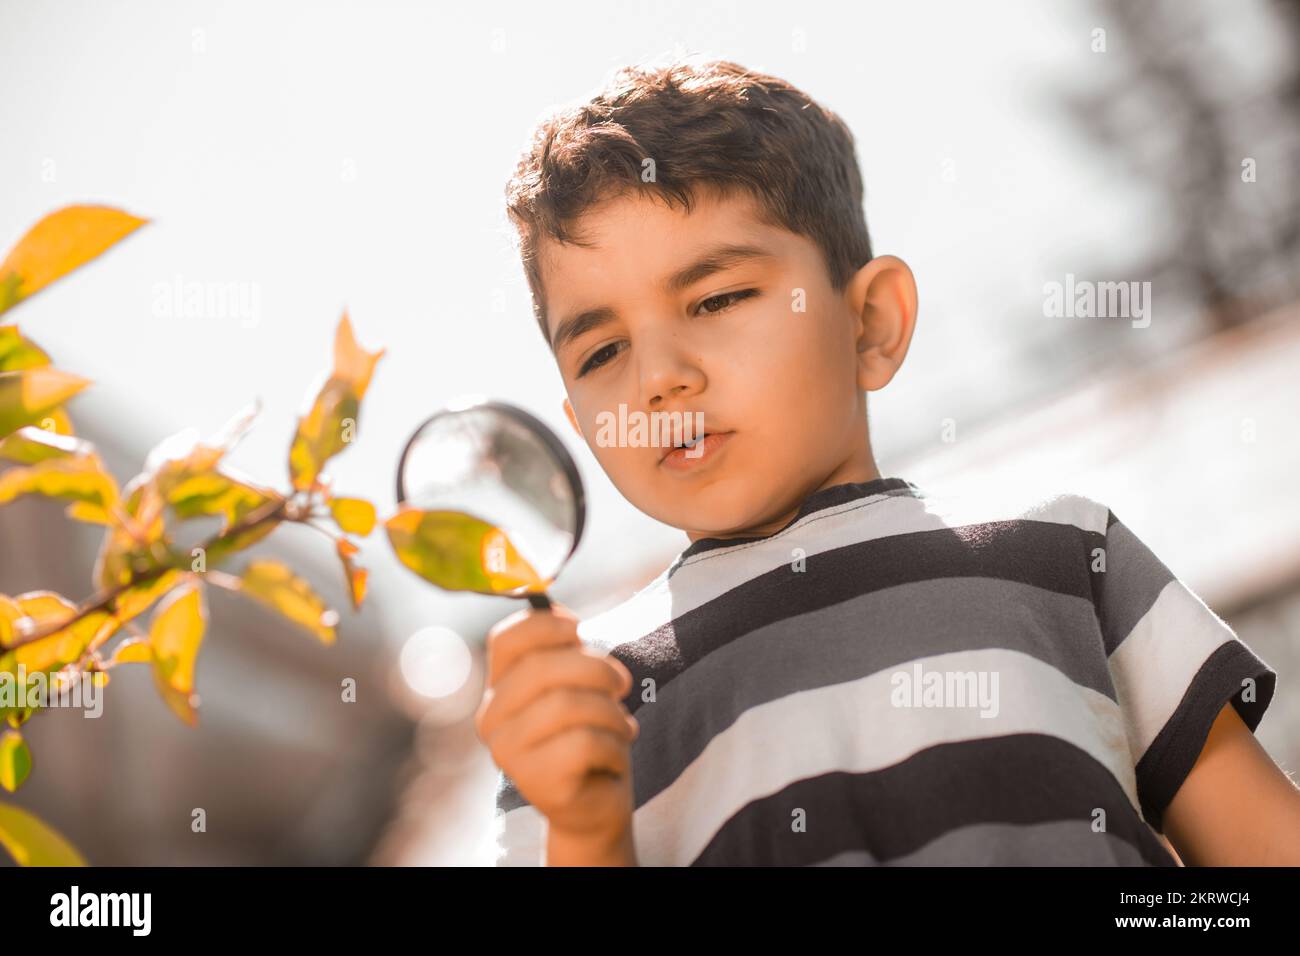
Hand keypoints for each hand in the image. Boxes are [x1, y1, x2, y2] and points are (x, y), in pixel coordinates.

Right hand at [475, 603, 638, 863]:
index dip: (545, 624)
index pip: (506, 639)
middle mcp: (491, 719)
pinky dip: (614, 745)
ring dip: (611, 712)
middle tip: (623, 684)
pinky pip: (584, 743)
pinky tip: (617, 756)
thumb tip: (549, 603)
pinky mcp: (534, 782)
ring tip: (622, 726)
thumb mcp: (578, 684)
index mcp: (499, 687)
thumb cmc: (589, 734)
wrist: (597, 804)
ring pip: (568, 705)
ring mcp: (507, 753)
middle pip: (543, 669)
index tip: (579, 628)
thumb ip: (562, 649)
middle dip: (597, 669)